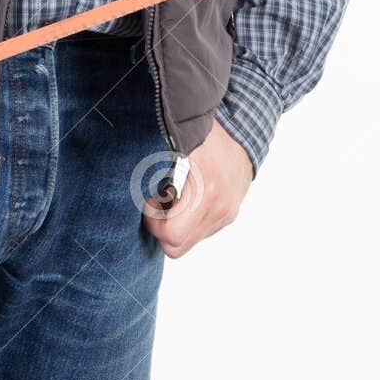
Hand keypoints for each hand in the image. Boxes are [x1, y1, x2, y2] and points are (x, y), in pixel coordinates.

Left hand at [142, 120, 253, 257]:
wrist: (245, 134)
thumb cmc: (206, 132)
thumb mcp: (182, 135)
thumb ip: (160, 146)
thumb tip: (133, 146)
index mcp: (207, 190)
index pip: (172, 235)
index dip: (153, 221)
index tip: (151, 198)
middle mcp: (219, 209)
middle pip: (176, 247)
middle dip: (160, 226)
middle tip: (158, 198)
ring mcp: (224, 216)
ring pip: (186, 242)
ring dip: (172, 223)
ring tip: (171, 193)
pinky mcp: (227, 217)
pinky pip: (197, 233)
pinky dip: (185, 220)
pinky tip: (183, 196)